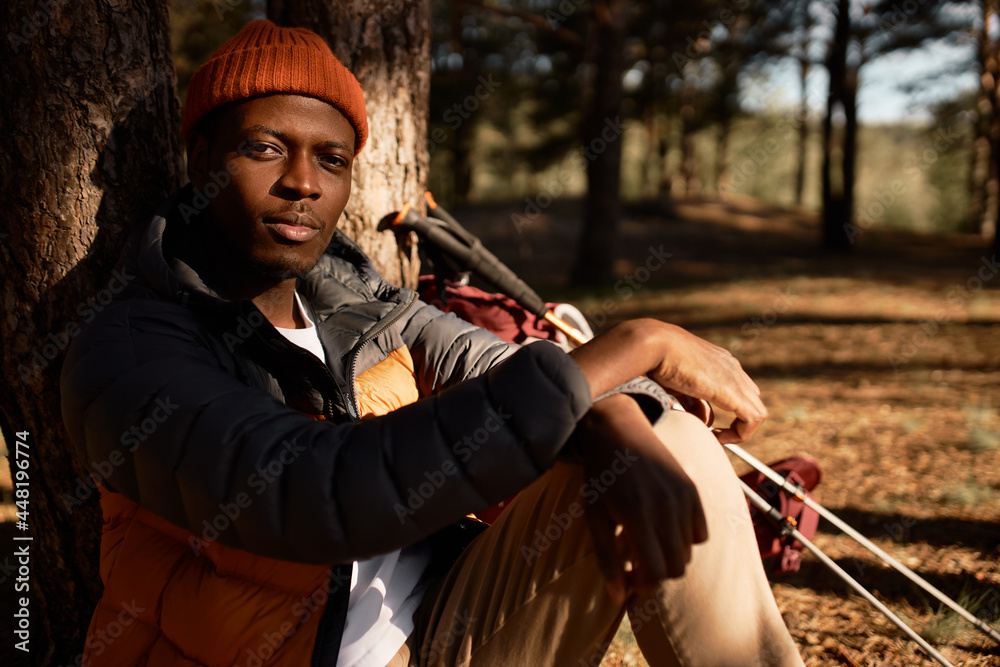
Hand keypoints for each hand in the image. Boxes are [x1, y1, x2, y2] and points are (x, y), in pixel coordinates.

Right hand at [570, 319, 765, 442]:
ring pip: (756, 410)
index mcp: (719, 360)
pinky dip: (740, 434)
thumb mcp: (675, 383)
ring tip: (716, 437)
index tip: (705, 423)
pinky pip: (753, 418)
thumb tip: (703, 421)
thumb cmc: (653, 358)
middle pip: (750, 399)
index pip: (737, 388)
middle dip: (735, 420)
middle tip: (713, 434)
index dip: (726, 410)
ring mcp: (734, 378)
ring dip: (739, 430)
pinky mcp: (732, 391)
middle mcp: (731, 367)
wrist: (652, 343)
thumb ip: (691, 401)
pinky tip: (718, 437)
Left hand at [578, 395, 707, 604]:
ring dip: (670, 556)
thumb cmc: (600, 477)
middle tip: (637, 564)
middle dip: (656, 574)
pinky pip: (701, 532)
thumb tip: (617, 598)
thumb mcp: (594, 517)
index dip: (642, 585)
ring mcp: (682, 497)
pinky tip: (664, 528)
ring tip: (647, 543)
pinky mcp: (692, 490)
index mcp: (636, 517)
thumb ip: (606, 559)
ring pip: (689, 552)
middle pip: (677, 568)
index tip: (628, 578)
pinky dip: (686, 539)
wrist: (617, 431)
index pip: (655, 574)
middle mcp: (664, 508)